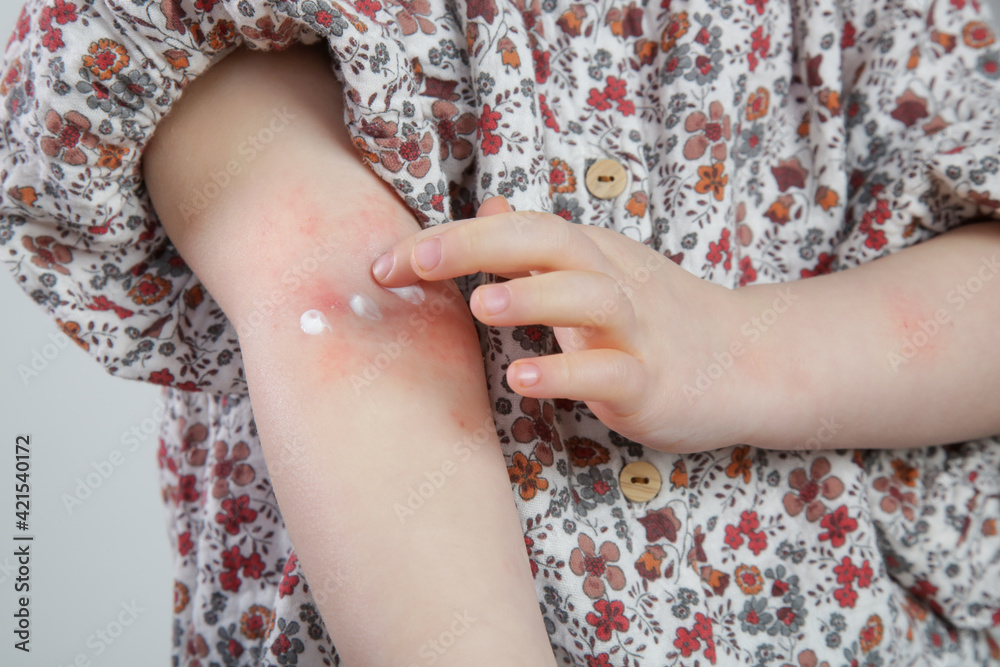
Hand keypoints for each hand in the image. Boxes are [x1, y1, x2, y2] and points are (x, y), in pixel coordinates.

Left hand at [370, 196, 771, 452]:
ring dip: (532, 299)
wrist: (747, 361)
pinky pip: (611, 373)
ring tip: (480, 309)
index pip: (517, 229)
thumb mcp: (598, 273)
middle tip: (414, 263)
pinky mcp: (653, 382)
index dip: (452, 239)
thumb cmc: (657, 319)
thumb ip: (540, 248)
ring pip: (590, 299)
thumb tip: (488, 211)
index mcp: (590, 254)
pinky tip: (525, 378)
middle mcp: (613, 281)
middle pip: (549, 243)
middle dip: (477, 247)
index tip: (387, 262)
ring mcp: (638, 331)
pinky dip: (568, 373)